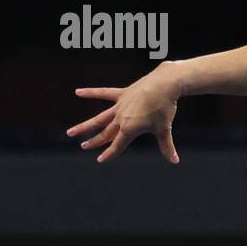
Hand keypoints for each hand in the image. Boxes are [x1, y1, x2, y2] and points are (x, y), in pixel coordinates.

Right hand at [67, 63, 182, 163]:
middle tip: (83, 146)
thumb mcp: (164, 129)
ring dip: (85, 125)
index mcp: (130, 129)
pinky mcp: (122, 94)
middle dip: (95, 141)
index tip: (100, 160)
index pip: (118, 145)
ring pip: (99, 118)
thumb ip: (167, 147)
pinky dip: (91, 93)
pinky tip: (78, 92)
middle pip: (106, 133)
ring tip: (71, 132)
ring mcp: (120, 105)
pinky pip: (104, 93)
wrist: (165, 84)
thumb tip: (175, 161)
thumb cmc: (165, 108)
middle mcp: (121, 118)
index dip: (109, 154)